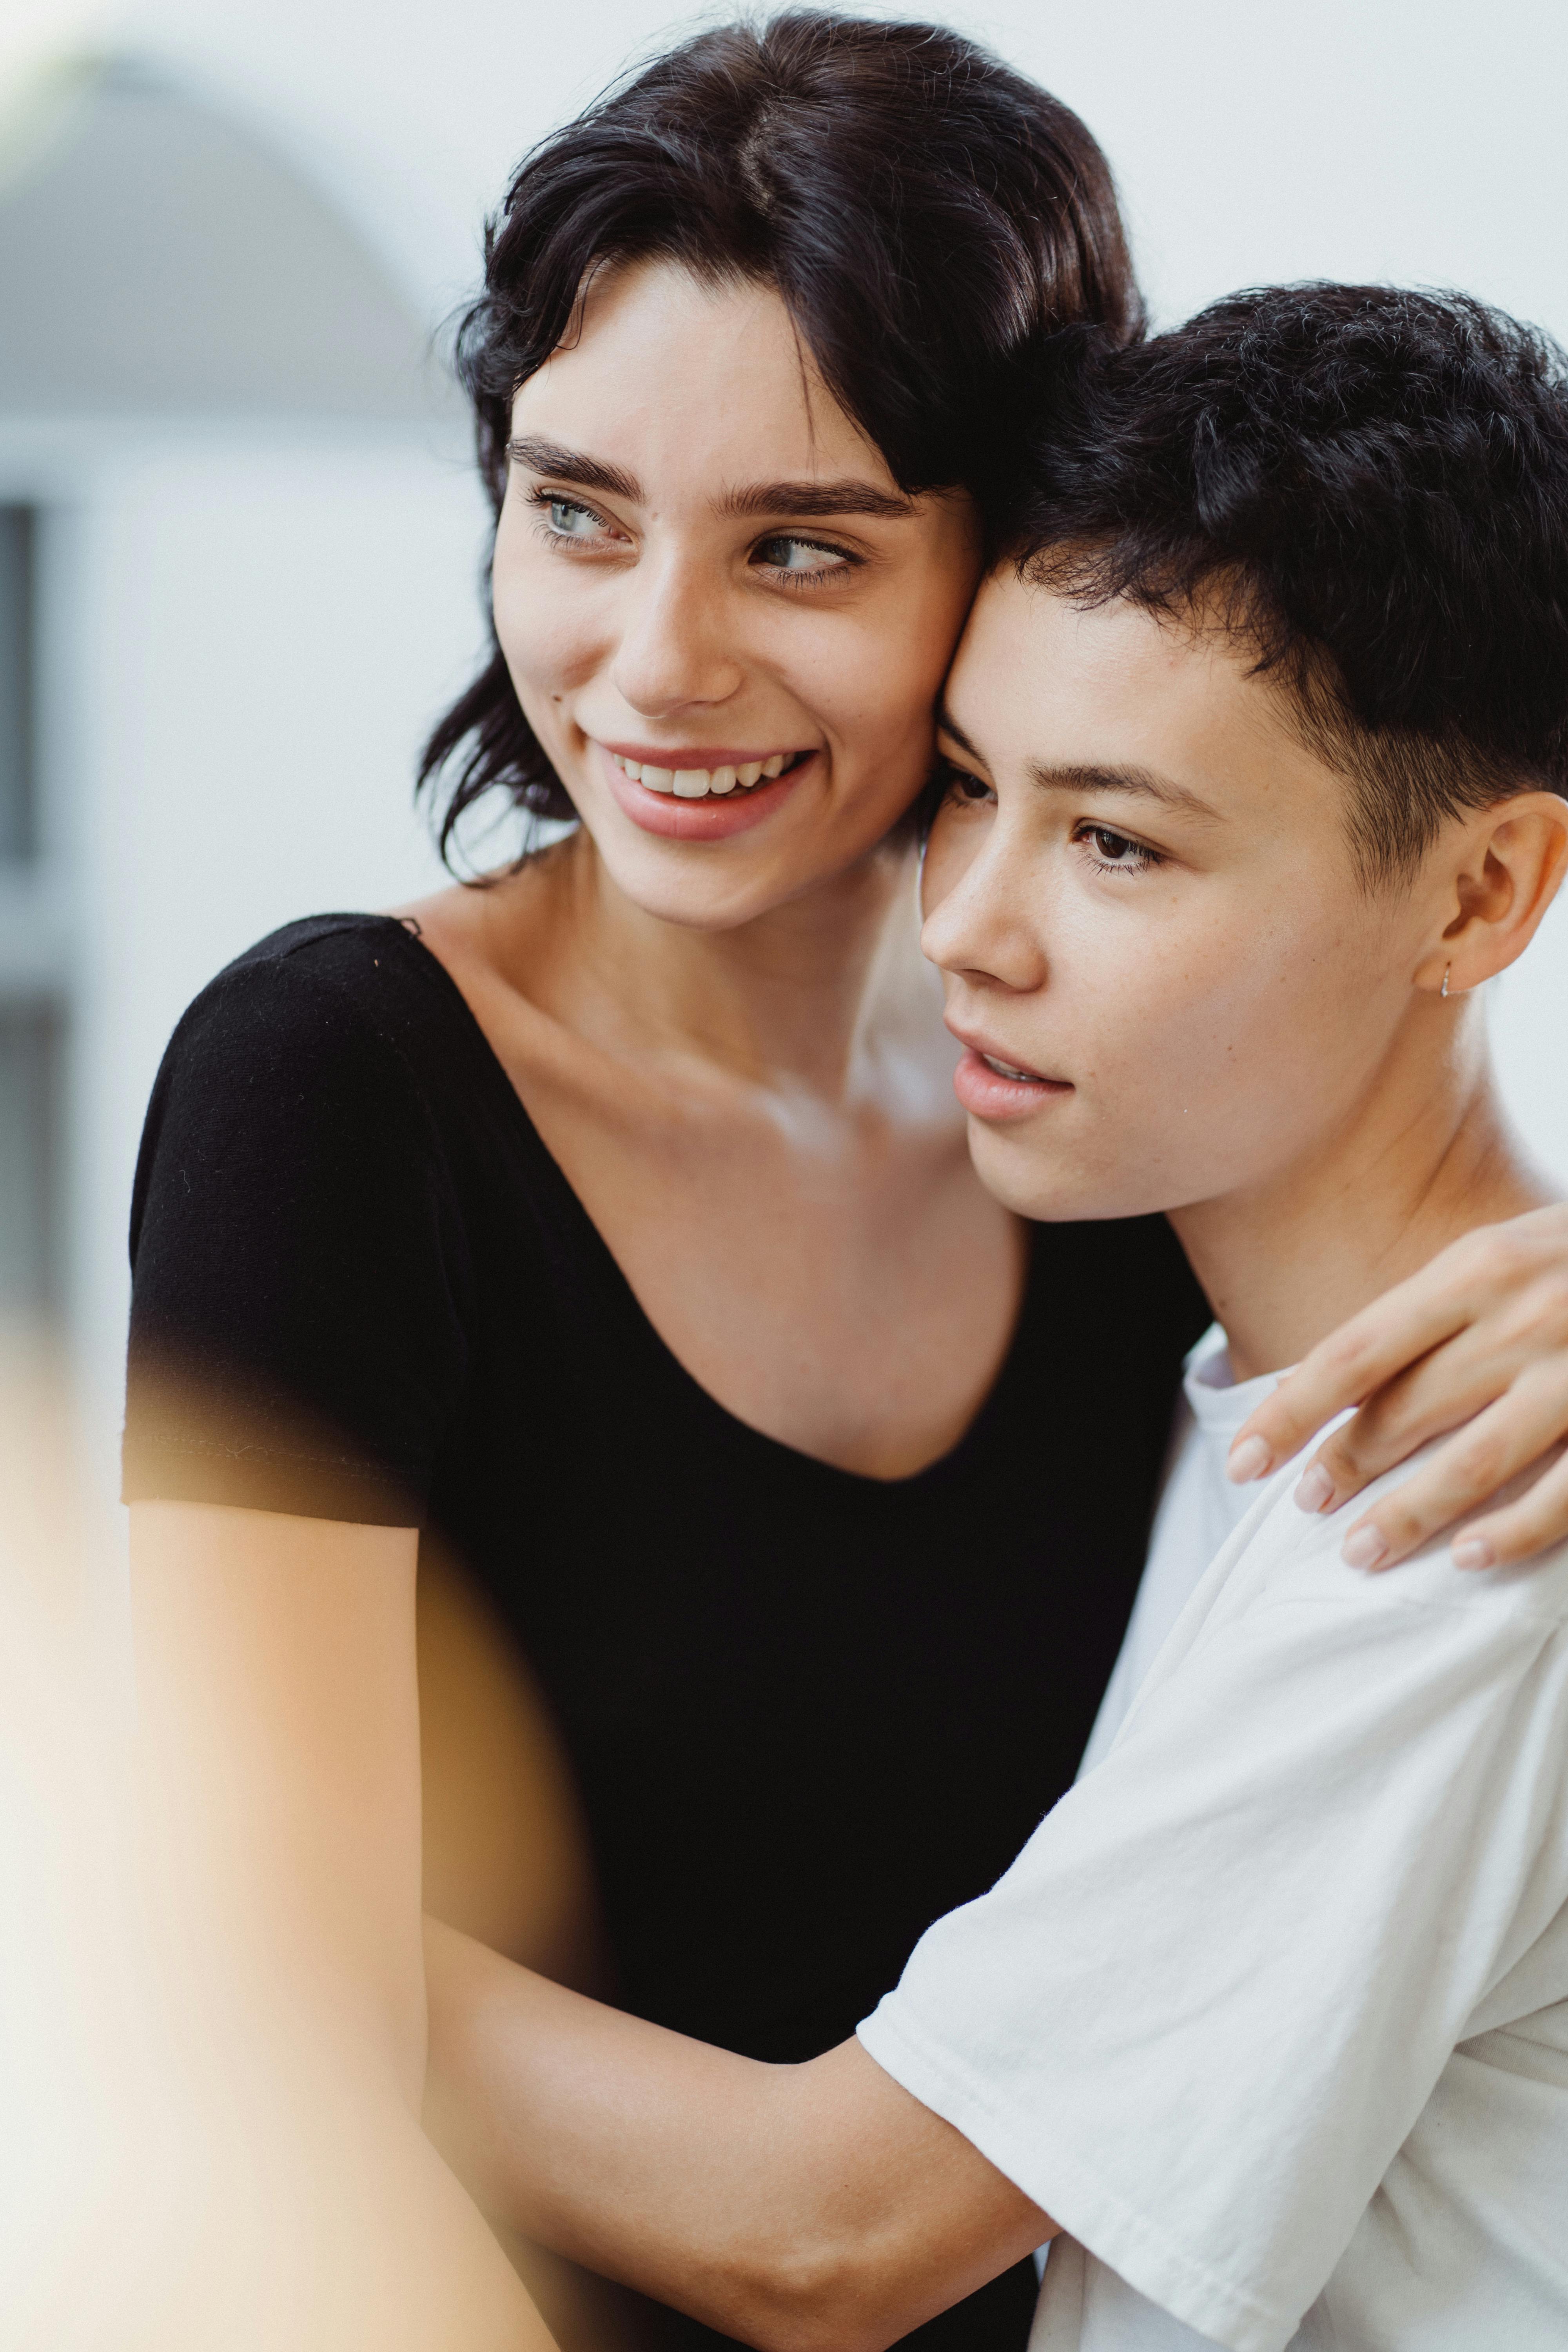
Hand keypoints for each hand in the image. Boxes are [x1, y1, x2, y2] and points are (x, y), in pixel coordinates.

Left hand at [1227, 1204, 1567, 1571]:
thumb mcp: (1514, 1254)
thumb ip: (1447, 1307)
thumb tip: (1361, 1379)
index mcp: (1479, 1267)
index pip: (1353, 1351)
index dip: (1290, 1411)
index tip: (1245, 1460)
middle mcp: (1521, 1315)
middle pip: (1402, 1410)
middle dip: (1342, 1467)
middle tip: (1306, 1508)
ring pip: (1470, 1461)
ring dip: (1406, 1514)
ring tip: (1360, 1552)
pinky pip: (1561, 1493)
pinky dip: (1510, 1531)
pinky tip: (1467, 1557)